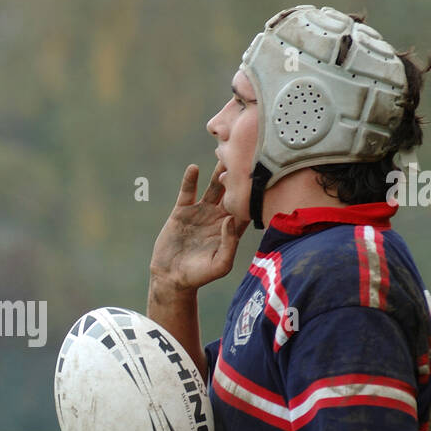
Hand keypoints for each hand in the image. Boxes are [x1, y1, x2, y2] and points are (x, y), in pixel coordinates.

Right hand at [149, 163, 248, 291]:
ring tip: (222, 152)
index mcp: (232, 229)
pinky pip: (187, 191)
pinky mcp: (182, 211)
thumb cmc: (199, 276)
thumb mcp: (219, 265)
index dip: (253, 192)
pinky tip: (194, 168)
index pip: (247, 206)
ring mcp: (201, 212)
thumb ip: (229, 244)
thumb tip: (231, 219)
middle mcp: (218, 216)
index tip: (259, 176)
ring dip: (218, 171)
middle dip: (239, 174)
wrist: (171, 278)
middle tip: (246, 154)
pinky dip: (190, 180)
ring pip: (213, 186)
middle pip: (233, 190)